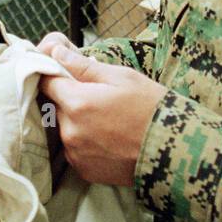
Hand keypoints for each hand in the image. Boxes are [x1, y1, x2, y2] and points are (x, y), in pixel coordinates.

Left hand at [38, 33, 166, 186]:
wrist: (174, 151)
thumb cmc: (151, 107)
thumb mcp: (122, 77)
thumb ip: (83, 66)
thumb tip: (55, 52)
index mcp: (77, 102)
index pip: (47, 82)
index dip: (55, 75)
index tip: (67, 74)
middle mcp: (70, 130)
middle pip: (55, 107)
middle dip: (69, 99)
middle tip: (98, 98)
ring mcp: (75, 153)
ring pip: (64, 128)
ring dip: (76, 122)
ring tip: (107, 120)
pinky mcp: (83, 170)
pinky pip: (74, 149)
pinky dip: (84, 142)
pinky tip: (108, 138)